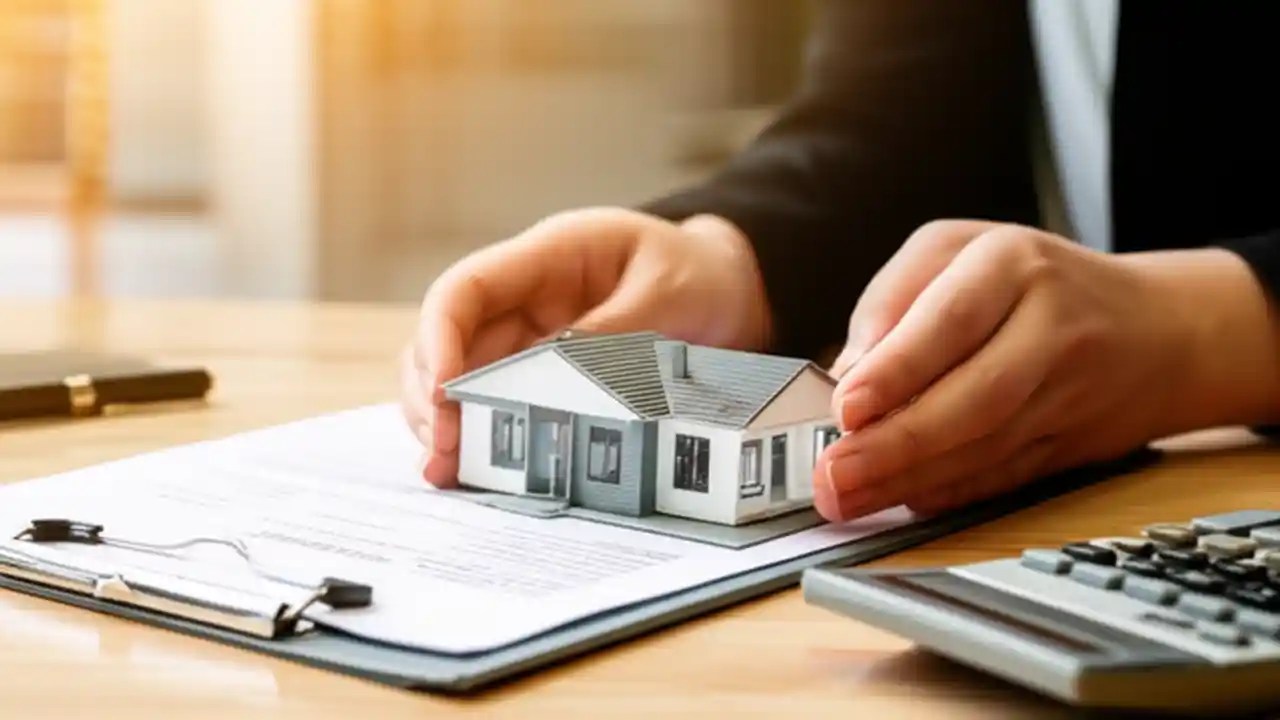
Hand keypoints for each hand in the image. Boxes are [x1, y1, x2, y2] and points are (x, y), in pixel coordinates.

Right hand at [402, 208, 771, 485]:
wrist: (727, 289)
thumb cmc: (698, 276)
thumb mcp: (668, 293)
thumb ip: (613, 331)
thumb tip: (553, 373)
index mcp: (548, 256)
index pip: (465, 289)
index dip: (440, 339)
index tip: (444, 395)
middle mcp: (524, 296)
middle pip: (446, 339)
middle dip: (433, 396)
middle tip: (444, 451)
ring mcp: (527, 335)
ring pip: (458, 376)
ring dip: (445, 420)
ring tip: (449, 469)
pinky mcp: (540, 372)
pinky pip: (495, 402)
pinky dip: (479, 434)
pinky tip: (471, 470)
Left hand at [813, 220, 1279, 521]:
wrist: (1158, 327)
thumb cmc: (1031, 281)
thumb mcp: (956, 251)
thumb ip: (893, 301)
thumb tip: (848, 370)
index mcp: (1011, 264)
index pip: (950, 321)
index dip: (897, 371)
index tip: (847, 408)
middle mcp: (1050, 326)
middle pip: (972, 397)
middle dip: (895, 445)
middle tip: (834, 475)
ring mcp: (1070, 391)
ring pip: (986, 447)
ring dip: (909, 481)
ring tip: (848, 497)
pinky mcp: (1074, 445)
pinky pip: (1007, 476)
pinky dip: (952, 494)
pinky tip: (903, 501)